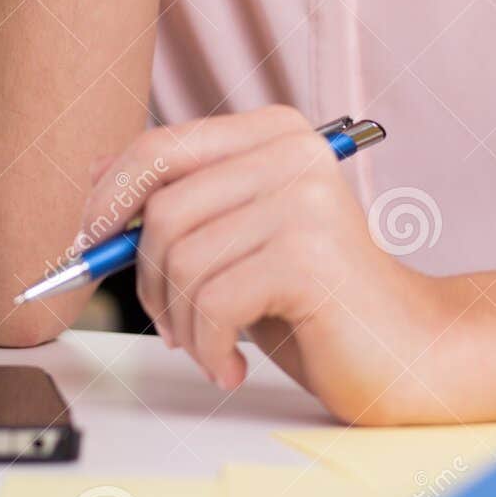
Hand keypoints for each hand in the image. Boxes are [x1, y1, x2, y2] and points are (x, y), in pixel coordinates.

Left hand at [76, 106, 432, 424]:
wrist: (407, 353)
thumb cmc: (317, 303)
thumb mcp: (240, 239)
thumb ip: (185, 201)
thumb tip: (95, 180)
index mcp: (274, 132)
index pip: (160, 146)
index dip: (108, 197)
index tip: (88, 245)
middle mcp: (291, 152)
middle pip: (161, 208)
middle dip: (144, 278)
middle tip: (168, 324)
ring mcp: (302, 199)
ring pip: (180, 259)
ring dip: (178, 320)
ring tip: (210, 345)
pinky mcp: (308, 256)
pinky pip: (211, 303)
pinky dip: (206, 347)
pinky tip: (231, 364)